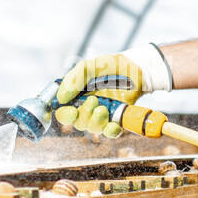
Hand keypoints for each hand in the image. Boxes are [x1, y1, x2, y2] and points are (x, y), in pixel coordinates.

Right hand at [53, 43, 172, 137]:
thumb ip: (74, 79)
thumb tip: (61, 98)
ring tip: (103, 108)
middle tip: (93, 101)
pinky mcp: (117, 118)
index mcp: (77, 96)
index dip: (65, 115)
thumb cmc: (111, 65)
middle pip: (78, 122)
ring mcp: (103, 114)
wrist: (136, 67)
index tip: (72, 111)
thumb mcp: (89, 66)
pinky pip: (111, 132)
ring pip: (93, 128)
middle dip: (84, 115)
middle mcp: (88, 107)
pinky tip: (113, 123)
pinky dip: (111, 130)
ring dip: (96, 121)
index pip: (64, 111)